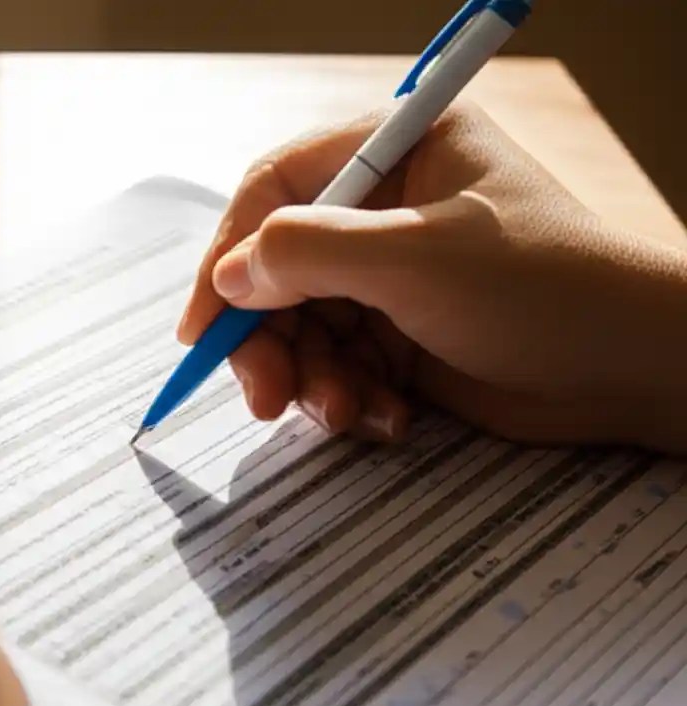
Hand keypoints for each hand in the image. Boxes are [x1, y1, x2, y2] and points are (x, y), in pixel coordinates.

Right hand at [180, 104, 686, 453]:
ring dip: (311, 378)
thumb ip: (307, 255)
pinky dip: (349, 397)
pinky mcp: (402, 335)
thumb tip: (228, 277)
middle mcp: (385, 209)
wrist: (633, 370)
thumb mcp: (414, 260)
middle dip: (270, 339)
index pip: (275, 190)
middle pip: (279, 270)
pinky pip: (340, 365)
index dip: (229, 256)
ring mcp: (392, 275)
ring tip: (345, 413)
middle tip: (265, 395)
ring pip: (304, 327)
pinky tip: (387, 418)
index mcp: (393, 153)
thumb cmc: (546, 289)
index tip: (206, 325)